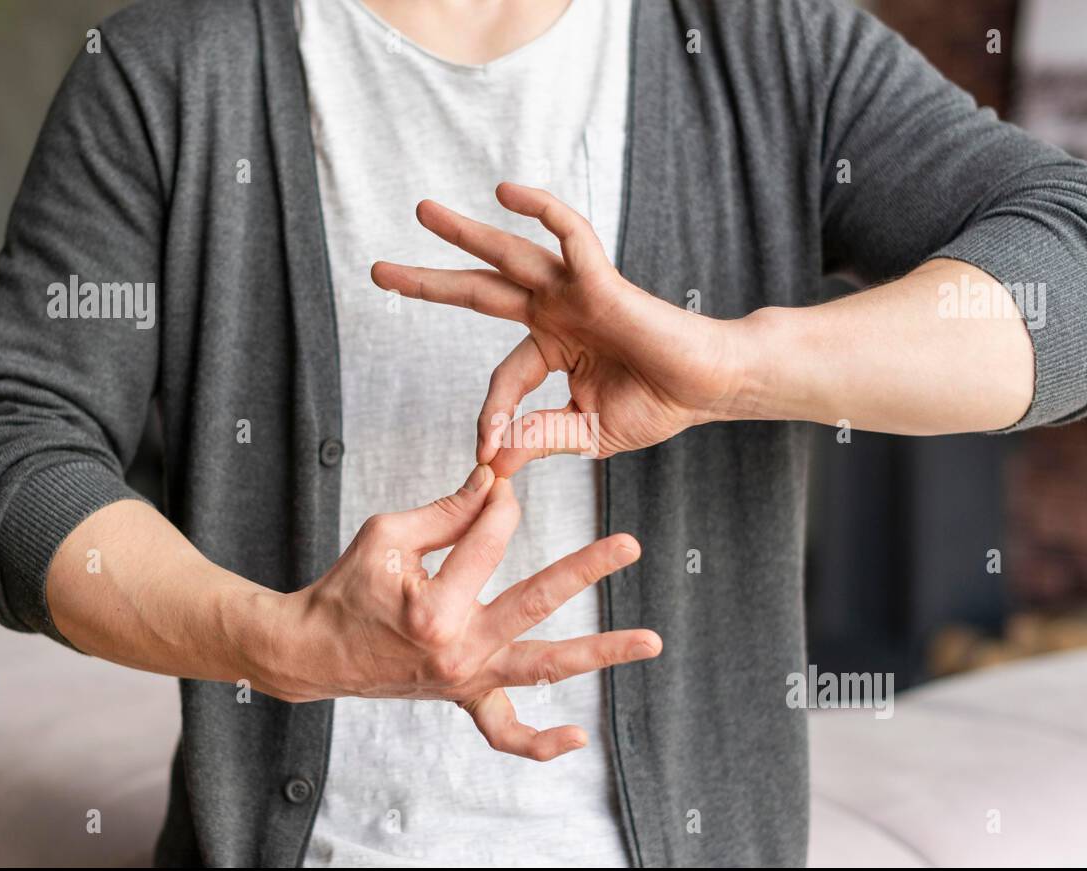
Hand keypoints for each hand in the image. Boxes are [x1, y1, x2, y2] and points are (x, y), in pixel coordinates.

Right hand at [258, 465, 661, 760]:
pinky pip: (503, 730)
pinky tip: (577, 738)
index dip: (495, 502)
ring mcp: (464, 679)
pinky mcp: (463, 697)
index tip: (496, 484)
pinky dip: (540, 742)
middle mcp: (456, 648)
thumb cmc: (346, 588)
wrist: (313, 652)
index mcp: (433, 606)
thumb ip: (449, 511)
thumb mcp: (388, 536)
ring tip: (652, 641)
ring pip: (542, 666)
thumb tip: (497, 483)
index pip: (489, 538)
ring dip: (600, 652)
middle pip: (534, 601)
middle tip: (630, 544)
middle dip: (586, 568)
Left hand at [371, 182, 750, 476]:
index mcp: (553, 348)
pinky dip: (540, 210)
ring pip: (510, 256)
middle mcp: (556, 313)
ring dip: (464, 234)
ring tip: (421, 211)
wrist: (708, 388)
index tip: (489, 453)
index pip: (503, 380)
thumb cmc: (657, 404)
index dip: (493, 417)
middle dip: (429, 283)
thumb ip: (537, 439)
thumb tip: (491, 463)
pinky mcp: (602, 280)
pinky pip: (569, 235)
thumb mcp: (585, 433)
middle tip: (378, 271)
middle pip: (480, 293)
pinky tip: (506, 193)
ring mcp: (576, 292)